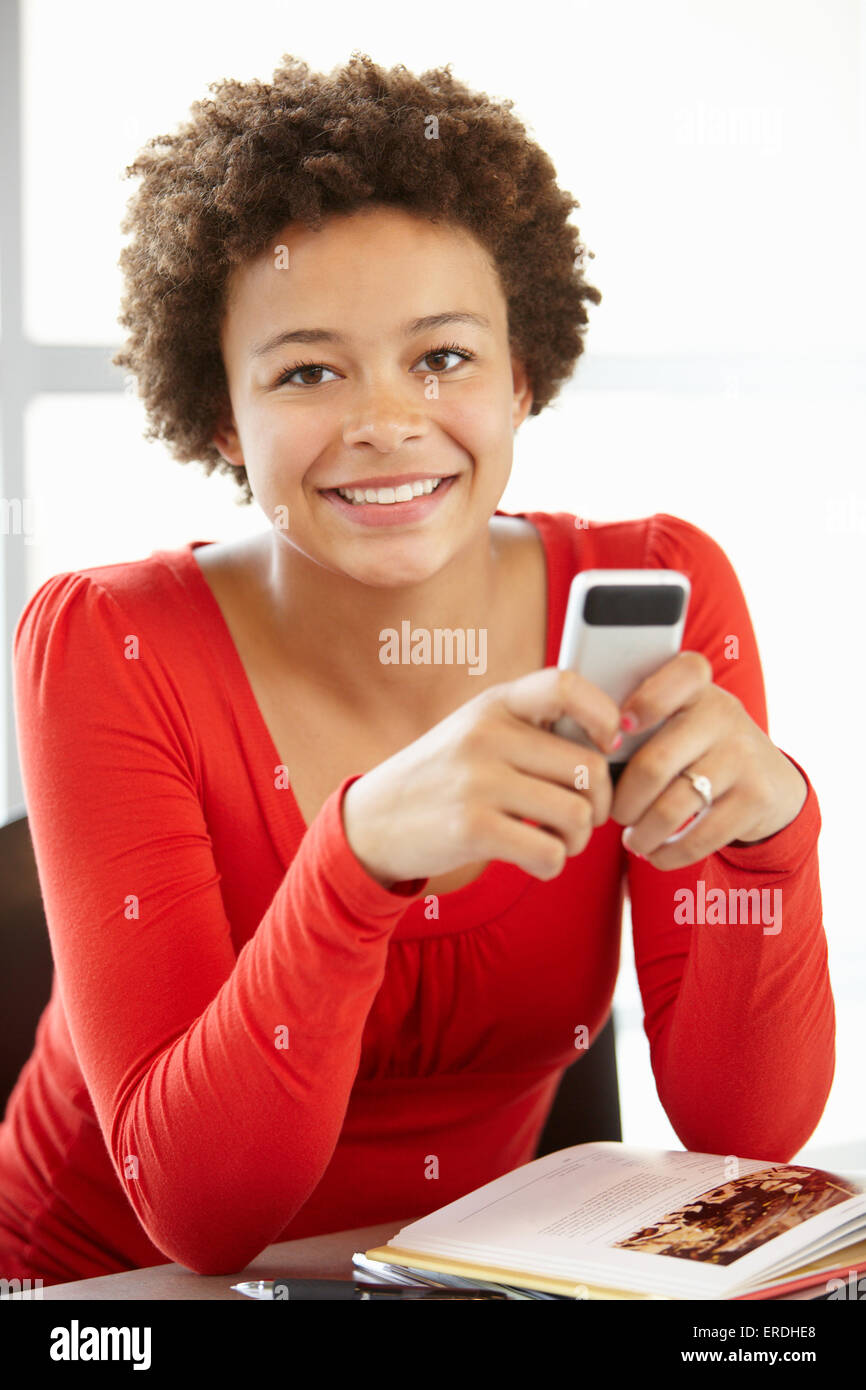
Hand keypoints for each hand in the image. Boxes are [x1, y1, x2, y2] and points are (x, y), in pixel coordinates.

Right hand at [341, 667, 621, 888]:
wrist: (371, 822)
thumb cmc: (440, 780)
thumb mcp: (475, 733)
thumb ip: (530, 729)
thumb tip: (607, 748)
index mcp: (494, 704)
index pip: (566, 685)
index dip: (604, 716)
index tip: (606, 746)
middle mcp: (487, 735)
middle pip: (588, 768)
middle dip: (597, 804)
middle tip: (579, 819)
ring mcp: (478, 781)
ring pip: (576, 815)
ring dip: (577, 840)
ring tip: (556, 841)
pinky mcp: (472, 828)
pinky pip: (549, 853)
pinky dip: (553, 864)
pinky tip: (535, 860)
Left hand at [610, 651, 807, 870]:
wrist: (771, 782)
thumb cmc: (695, 749)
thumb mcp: (678, 720)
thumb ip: (636, 723)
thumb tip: (581, 760)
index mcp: (696, 687)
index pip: (678, 675)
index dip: (645, 702)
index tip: (617, 733)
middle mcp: (723, 714)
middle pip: (653, 764)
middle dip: (623, 801)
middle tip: (614, 814)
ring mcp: (744, 756)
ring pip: (671, 807)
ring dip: (642, 834)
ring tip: (634, 839)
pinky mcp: (757, 798)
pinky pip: (699, 838)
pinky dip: (667, 854)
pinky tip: (656, 852)